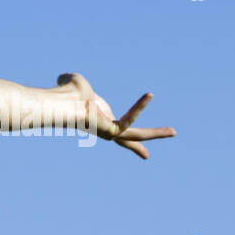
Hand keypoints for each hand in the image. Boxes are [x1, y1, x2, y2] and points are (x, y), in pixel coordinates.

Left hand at [56, 72, 175, 159]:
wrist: (61, 102)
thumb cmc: (64, 93)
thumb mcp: (74, 82)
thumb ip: (75, 82)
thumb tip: (65, 79)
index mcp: (99, 119)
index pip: (116, 129)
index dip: (128, 140)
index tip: (144, 155)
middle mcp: (104, 128)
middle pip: (127, 138)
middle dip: (140, 146)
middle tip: (153, 153)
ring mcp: (109, 132)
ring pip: (136, 136)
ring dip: (157, 134)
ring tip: (174, 132)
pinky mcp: (111, 131)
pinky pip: (130, 119)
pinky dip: (140, 106)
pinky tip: (149, 95)